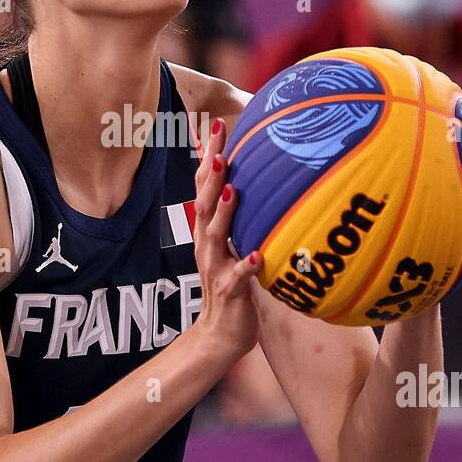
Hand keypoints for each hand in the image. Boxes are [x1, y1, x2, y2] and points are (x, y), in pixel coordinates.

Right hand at [192, 117, 261, 359]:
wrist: (220, 335)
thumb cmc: (233, 286)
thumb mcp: (233, 246)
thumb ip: (238, 220)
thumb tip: (255, 188)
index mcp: (208, 231)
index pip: (204, 186)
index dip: (208, 157)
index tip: (215, 126)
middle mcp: (206, 244)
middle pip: (204, 202)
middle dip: (212, 173)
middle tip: (220, 145)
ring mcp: (216, 267)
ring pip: (215, 235)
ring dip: (223, 212)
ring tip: (232, 189)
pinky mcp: (230, 292)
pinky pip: (237, 277)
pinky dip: (245, 265)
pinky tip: (257, 254)